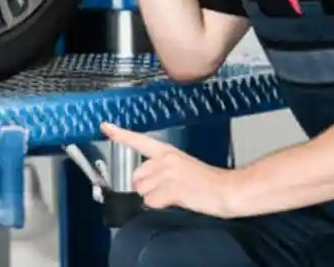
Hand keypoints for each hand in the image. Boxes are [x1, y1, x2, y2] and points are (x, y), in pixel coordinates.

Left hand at [101, 122, 241, 217]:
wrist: (228, 190)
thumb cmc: (208, 182)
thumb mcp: (182, 168)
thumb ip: (161, 171)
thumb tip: (144, 186)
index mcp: (168, 152)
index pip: (139, 140)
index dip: (120, 134)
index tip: (105, 127)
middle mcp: (165, 159)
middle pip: (136, 178)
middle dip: (146, 188)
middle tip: (167, 191)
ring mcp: (168, 173)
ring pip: (143, 192)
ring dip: (155, 198)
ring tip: (177, 195)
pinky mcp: (173, 187)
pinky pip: (152, 201)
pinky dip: (161, 205)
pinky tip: (178, 201)